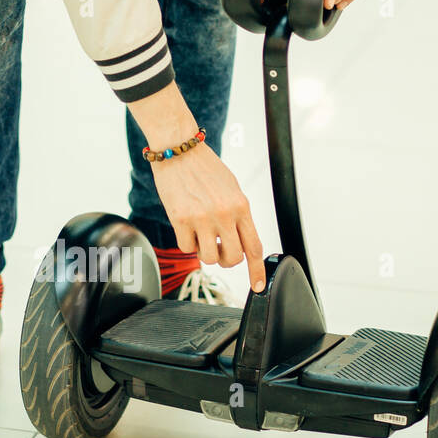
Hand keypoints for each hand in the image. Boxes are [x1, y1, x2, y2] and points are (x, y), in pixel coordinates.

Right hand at [150, 143, 265, 291]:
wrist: (179, 150)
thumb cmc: (205, 169)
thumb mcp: (232, 189)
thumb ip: (238, 215)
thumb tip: (239, 241)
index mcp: (241, 206)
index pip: (254, 246)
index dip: (257, 271)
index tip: (258, 286)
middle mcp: (224, 214)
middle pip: (233, 258)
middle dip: (227, 259)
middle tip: (220, 248)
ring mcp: (202, 218)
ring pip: (209, 258)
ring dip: (205, 252)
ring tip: (201, 234)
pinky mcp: (181, 220)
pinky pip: (187, 248)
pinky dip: (187, 243)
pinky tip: (186, 226)